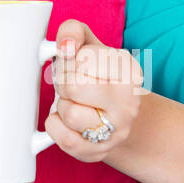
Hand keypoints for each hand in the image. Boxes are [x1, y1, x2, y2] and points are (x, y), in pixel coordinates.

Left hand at [44, 18, 146, 161]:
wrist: (115, 115)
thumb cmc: (95, 75)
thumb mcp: (88, 45)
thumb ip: (73, 31)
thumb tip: (64, 44)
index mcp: (127, 69)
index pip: (81, 58)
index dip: (68, 60)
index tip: (76, 64)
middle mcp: (128, 101)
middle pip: (72, 86)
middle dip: (62, 82)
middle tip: (70, 85)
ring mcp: (117, 129)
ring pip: (69, 114)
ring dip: (61, 105)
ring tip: (72, 102)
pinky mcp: (99, 151)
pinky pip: (64, 139)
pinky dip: (55, 126)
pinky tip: (65, 120)